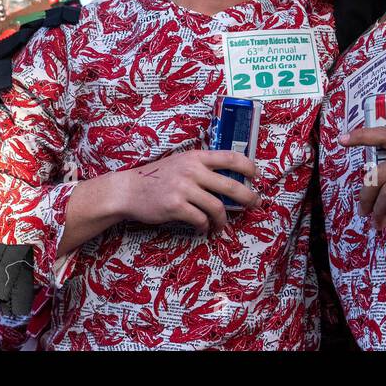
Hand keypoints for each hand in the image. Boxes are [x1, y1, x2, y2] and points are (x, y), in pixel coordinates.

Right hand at [115, 150, 259, 232]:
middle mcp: (192, 170)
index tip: (256, 176)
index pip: (230, 157)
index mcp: (196, 157)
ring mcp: (183, 188)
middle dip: (248, 197)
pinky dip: (205, 227)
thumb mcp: (181, 162)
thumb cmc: (157, 177)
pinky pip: (200, 219)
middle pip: (231, 185)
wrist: (129, 190)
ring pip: (217, 207)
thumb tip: (229, 178)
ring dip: (223, 220)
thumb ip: (201, 167)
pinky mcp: (175, 206)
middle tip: (255, 204)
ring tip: (222, 226)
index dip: (248, 166)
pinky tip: (203, 228)